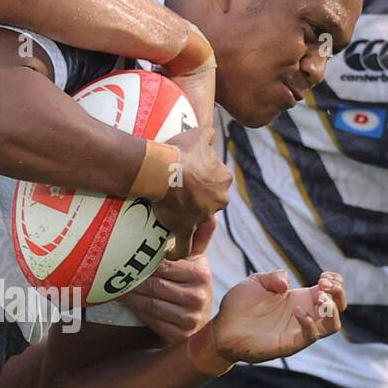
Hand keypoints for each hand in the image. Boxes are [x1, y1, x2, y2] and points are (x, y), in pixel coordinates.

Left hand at [122, 218, 216, 343]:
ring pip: (151, 305)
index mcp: (201, 273)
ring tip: (115, 287)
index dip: (143, 264)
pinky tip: (126, 303)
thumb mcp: (198, 260)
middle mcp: (198, 297)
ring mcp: (190, 318)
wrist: (203, 320)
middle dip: (133, 281)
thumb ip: (199, 237)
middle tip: (114, 273)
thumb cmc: (194, 283)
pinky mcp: (179, 336)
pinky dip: (136, 311)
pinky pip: (152, 321)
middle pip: (155, 286)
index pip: (164, 267)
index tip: (124, 258)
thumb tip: (210, 215)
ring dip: (130, 297)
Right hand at [153, 129, 230, 257]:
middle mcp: (219, 200)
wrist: (162, 169)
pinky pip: (184, 246)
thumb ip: (210, 135)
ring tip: (171, 213)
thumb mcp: (199, 134)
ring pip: (197, 220)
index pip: (218, 181)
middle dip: (198, 199)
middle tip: (180, 192)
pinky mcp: (185, 228)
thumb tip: (212, 137)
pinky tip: (170, 252)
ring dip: (188, 218)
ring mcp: (202, 216)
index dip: (204, 178)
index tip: (190, 175)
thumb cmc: (180, 151)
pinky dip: (178, 251)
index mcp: (224, 179)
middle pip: (210, 202)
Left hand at [212, 270, 346, 363]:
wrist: (221, 328)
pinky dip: (310, 323)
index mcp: (300, 299)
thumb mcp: (256, 281)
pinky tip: (296, 311)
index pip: (332, 293)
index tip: (324, 275)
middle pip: (338, 308)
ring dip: (331, 309)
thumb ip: (274, 276)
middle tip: (322, 284)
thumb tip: (287, 283)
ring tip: (317, 296)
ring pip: (333, 326)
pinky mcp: (289, 344)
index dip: (336, 282)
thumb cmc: (238, 306)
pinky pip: (311, 337)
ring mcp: (298, 331)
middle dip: (338, 293)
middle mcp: (304, 315)